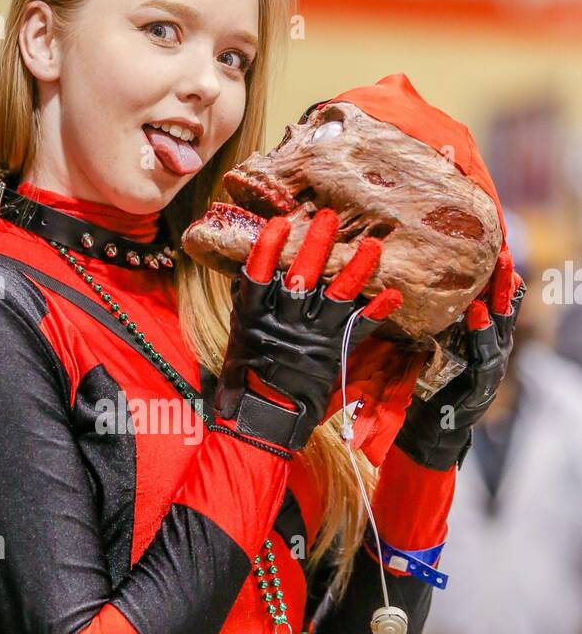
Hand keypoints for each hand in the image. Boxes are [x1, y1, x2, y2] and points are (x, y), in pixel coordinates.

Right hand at [214, 209, 401, 450]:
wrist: (267, 417)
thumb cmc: (248, 377)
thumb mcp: (238, 339)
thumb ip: (246, 304)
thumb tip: (249, 272)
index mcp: (256, 317)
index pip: (259, 277)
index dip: (268, 250)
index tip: (278, 223)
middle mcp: (286, 322)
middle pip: (301, 278)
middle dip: (315, 246)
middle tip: (327, 216)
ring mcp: (313, 336)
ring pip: (336, 298)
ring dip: (355, 270)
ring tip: (373, 245)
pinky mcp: (333, 350)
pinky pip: (358, 328)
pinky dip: (376, 311)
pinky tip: (394, 295)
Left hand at [394, 247, 525, 470]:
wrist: (422, 439)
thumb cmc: (417, 390)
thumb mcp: (417, 349)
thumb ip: (420, 322)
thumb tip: (393, 286)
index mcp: (474, 338)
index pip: (491, 301)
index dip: (493, 276)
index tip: (492, 245)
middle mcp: (487, 349)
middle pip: (502, 309)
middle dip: (503, 281)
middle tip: (503, 252)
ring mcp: (488, 369)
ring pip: (499, 329)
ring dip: (498, 302)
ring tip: (498, 274)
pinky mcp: (481, 388)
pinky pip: (485, 357)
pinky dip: (481, 335)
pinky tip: (476, 314)